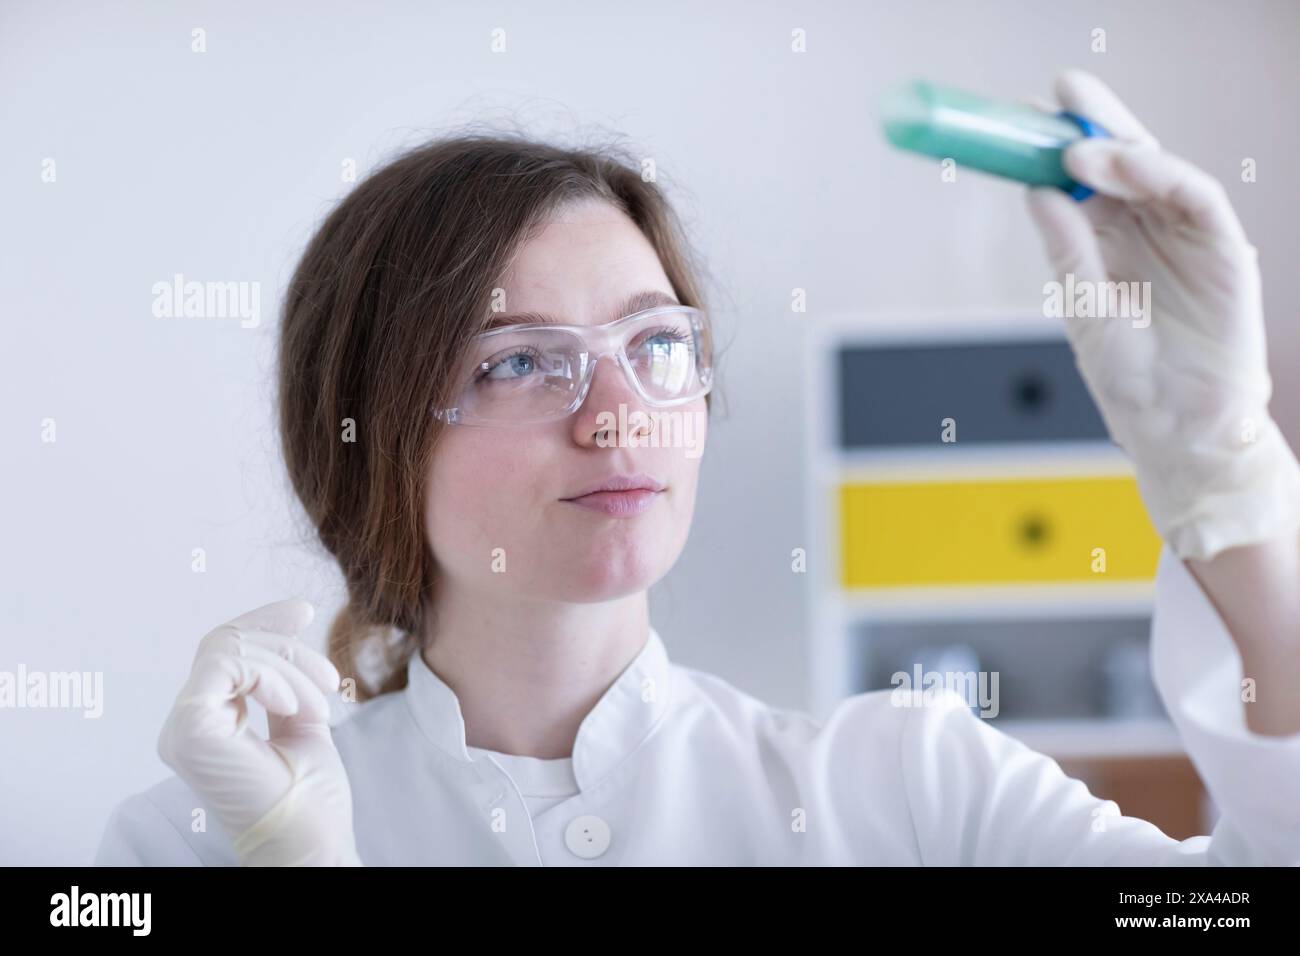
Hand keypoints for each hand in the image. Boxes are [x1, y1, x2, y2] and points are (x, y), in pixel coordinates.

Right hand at [156, 599, 361, 865]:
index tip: (305, 610)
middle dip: (286, 646)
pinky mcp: (190, 731)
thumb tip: (291, 621)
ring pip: (232, 650)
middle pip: (228, 642)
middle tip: (330, 679)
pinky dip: (273, 676)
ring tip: (320, 706)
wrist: (312, 841)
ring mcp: (183, 728)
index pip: (224, 650)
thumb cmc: (309, 794)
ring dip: (290, 667)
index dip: (264, 622)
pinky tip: (297, 708)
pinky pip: (227, 667)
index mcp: (207, 720)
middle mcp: (186, 723)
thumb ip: (285, 678)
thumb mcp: (301, 717)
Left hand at [1026, 69, 1299, 560]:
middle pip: (1122, 161)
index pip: (1085, 179)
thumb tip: (1037, 191)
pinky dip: (1161, 174)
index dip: (1056, 144)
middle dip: (1093, 121)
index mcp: (1110, 241)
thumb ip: (1066, 247)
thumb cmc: (1131, 378)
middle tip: (1061, 90)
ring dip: (1118, 148)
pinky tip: (1122, 166)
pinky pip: (1197, 195)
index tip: (1020, 117)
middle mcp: (1148, 230)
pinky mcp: (1224, 248)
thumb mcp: (1082, 307)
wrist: (1176, 429)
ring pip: (1158, 170)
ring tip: (1075, 144)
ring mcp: (1187, 236)